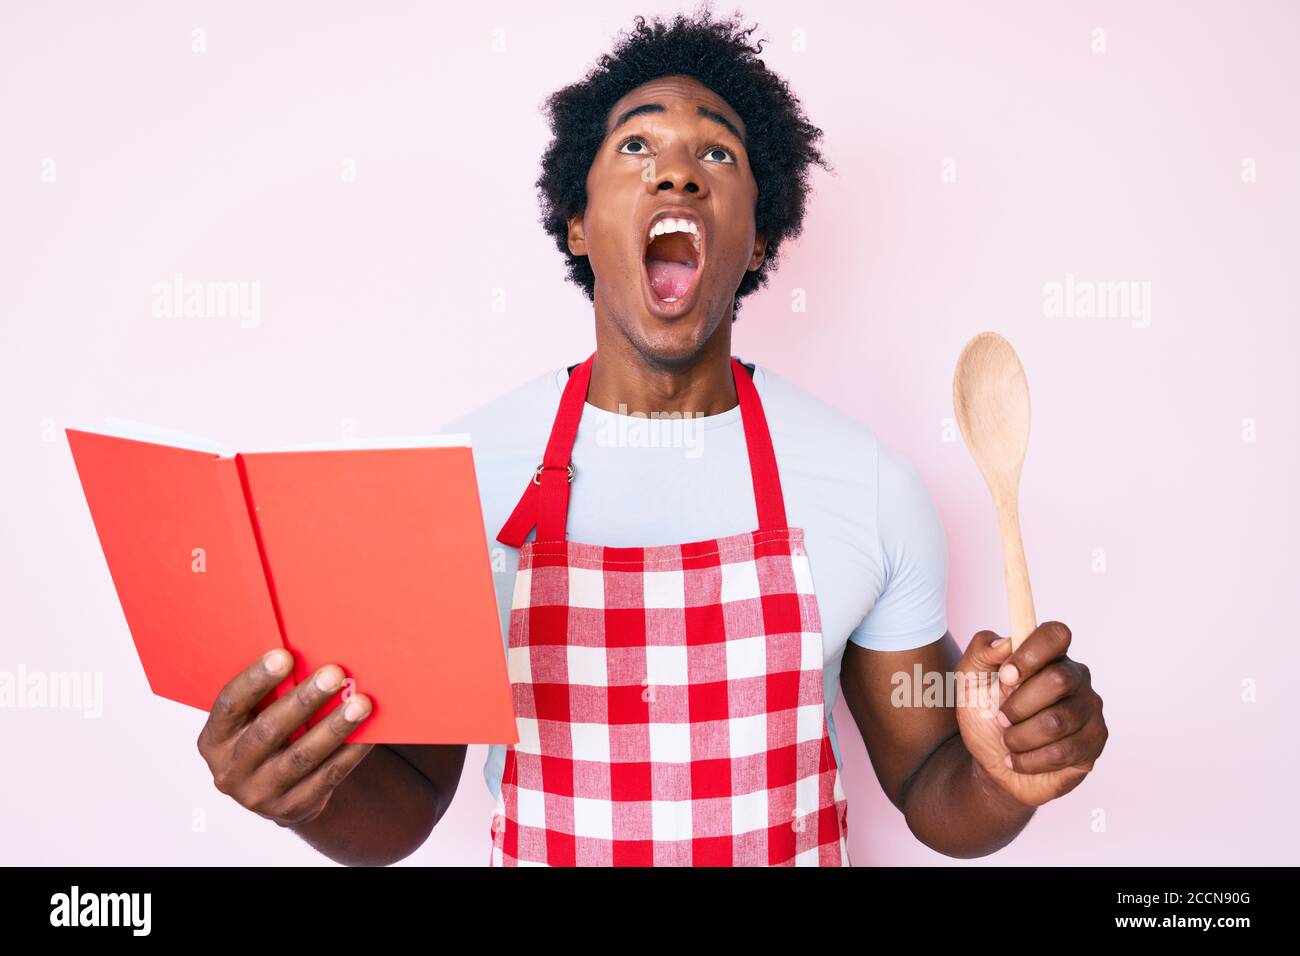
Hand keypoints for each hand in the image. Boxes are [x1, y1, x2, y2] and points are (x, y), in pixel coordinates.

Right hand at [196, 648, 374, 826]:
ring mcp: (260, 794)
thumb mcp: (253, 718)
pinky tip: (369, 734)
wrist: (275, 792)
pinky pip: (327, 777)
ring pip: (302, 757)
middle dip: (304, 700)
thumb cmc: (268, 734)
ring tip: (361, 703)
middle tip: (335, 674)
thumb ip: (269, 694)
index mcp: (215, 739)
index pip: (230, 704)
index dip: (256, 679)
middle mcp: (230, 770)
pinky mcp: (292, 808)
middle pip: (269, 730)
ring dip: (334, 727)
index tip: (284, 655)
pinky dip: (350, 753)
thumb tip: (311, 651)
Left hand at [954, 622, 1106, 807]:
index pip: (1056, 634)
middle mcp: (1075, 676)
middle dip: (1018, 705)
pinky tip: (1019, 759)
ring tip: (1009, 740)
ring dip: (1020, 737)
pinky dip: (1029, 759)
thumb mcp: (968, 680)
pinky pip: (1064, 751)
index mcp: (1047, 655)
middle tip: (1001, 717)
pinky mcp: (1093, 742)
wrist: (990, 762)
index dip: (1030, 654)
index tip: (1005, 676)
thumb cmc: (984, 714)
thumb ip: (980, 651)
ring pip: (1057, 721)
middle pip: (1058, 679)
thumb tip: (1006, 642)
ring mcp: (1089, 709)